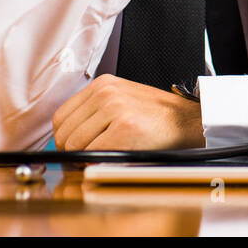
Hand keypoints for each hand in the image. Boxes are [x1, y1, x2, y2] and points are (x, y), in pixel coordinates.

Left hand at [52, 73, 205, 150]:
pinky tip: (112, 159)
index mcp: (102, 84)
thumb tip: (65, 137)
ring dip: (85, 158)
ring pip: (74, 145)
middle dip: (72, 152)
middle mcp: (105, 92)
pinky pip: (93, 153)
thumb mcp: (121, 99)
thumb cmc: (155, 116)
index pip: (61, 117)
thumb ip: (94, 111)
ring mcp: (115, 108)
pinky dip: (97, 162)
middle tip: (88, 160)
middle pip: (64, 133)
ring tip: (102, 158)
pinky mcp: (125, 128)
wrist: (187, 119)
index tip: (75, 150)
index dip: (64, 139)